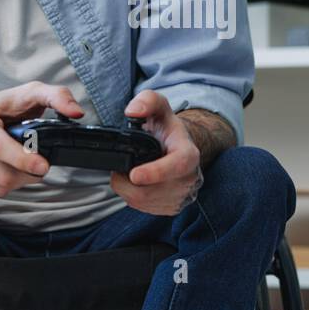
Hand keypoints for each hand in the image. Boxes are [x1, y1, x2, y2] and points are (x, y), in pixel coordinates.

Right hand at [0, 81, 83, 195]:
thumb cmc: (1, 106)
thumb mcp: (29, 93)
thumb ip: (56, 96)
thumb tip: (77, 112)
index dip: (23, 160)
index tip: (43, 166)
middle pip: (1, 174)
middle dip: (27, 174)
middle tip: (39, 165)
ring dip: (18, 181)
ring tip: (22, 165)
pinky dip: (3, 185)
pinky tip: (6, 169)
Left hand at [109, 90, 202, 215]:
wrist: (179, 149)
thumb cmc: (167, 129)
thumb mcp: (159, 106)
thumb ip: (147, 101)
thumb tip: (132, 111)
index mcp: (189, 154)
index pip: (176, 167)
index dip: (155, 172)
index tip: (134, 174)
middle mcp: (189, 179)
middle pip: (149, 191)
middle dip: (126, 180)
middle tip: (119, 165)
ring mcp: (181, 197)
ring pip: (142, 202)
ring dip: (127, 188)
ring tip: (128, 172)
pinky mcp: (172, 208)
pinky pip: (142, 208)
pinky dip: (132, 197)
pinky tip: (137, 184)